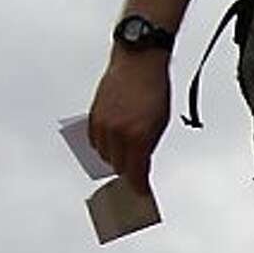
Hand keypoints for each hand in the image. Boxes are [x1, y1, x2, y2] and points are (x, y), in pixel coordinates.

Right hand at [87, 50, 172, 192]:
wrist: (138, 61)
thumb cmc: (154, 88)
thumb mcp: (160, 122)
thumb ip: (148, 145)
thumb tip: (141, 162)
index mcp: (139, 136)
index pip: (135, 171)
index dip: (138, 185)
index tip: (141, 191)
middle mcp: (119, 132)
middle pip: (118, 166)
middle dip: (127, 171)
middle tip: (134, 172)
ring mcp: (103, 124)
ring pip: (105, 155)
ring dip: (114, 157)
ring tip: (124, 153)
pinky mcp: (93, 115)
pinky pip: (94, 141)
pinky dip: (103, 144)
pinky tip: (111, 141)